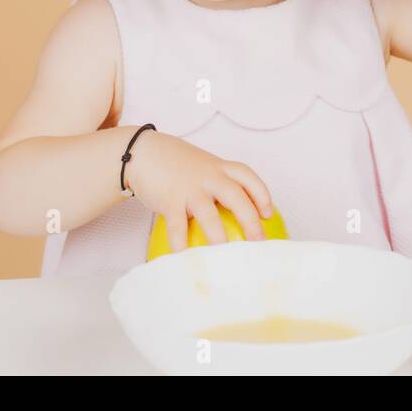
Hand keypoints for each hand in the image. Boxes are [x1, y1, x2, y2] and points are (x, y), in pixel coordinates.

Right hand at [125, 130, 273, 251]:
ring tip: (226, 257)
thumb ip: (216, 182)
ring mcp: (190, 188)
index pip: (248, 177)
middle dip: (250, 220)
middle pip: (236, 197)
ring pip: (209, 214)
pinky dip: (181, 243)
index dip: (262, 194)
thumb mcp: (201, 165)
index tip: (268, 213)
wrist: (143, 152)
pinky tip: (184, 259)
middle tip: (258, 242)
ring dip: (219, 237)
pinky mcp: (170, 199)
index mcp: (219, 167)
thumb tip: (235, 212)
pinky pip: (177, 226)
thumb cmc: (175, 164)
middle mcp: (208, 176)